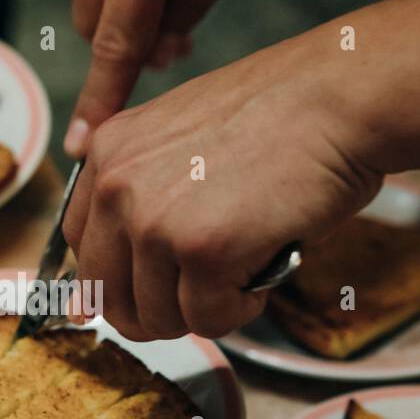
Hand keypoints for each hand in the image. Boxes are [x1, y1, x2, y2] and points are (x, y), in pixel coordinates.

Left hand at [63, 27, 382, 340]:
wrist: (340, 98)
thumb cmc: (279, 118)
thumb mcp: (182, 144)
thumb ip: (136, 204)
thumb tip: (78, 306)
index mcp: (107, 152)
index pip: (79, 248)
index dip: (121, 279)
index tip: (158, 281)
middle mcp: (117, 185)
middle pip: (109, 297)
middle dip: (160, 308)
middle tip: (210, 285)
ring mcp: (155, 220)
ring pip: (158, 318)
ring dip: (207, 306)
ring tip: (247, 259)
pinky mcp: (202, 251)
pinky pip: (208, 320)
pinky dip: (243, 308)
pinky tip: (266, 261)